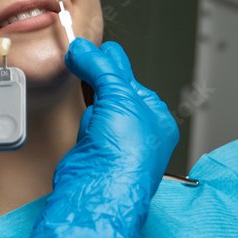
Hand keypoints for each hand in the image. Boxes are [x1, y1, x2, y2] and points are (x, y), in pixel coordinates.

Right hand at [16, 38, 178, 237]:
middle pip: (115, 91)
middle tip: (81, 54)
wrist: (100, 190)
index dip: (113, 64)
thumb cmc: (126, 155)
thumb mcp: (120, 98)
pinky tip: (82, 120)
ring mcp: (115, 142)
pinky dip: (82, 118)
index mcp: (157, 118)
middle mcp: (139, 131)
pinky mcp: (93, 151)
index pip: (132, 81)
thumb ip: (101, 68)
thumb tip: (83, 47)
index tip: (96, 48)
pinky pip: (86, 124)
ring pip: (99, 106)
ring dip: (90, 96)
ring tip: (81, 80)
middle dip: (101, 76)